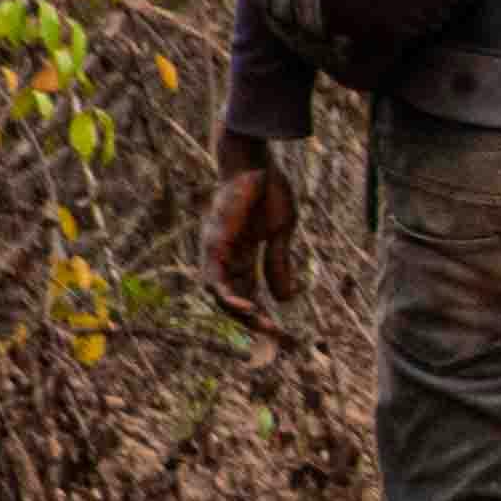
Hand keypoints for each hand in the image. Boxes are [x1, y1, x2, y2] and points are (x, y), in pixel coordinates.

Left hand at [198, 154, 299, 333]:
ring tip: (266, 330)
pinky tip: (249, 312)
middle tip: (281, 341)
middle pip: (234, 301)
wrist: (256, 159)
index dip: (265, 317)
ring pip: (220, 296)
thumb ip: (279, 264)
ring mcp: (216, 251)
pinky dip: (229, 299)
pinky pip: (215, 280)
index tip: (285, 335)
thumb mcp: (280, 232)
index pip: (249, 295)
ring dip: (242, 317)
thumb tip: (285, 300)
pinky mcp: (214, 244)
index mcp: (242, 256)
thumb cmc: (267, 189)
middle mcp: (224, 258)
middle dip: (256, 324)